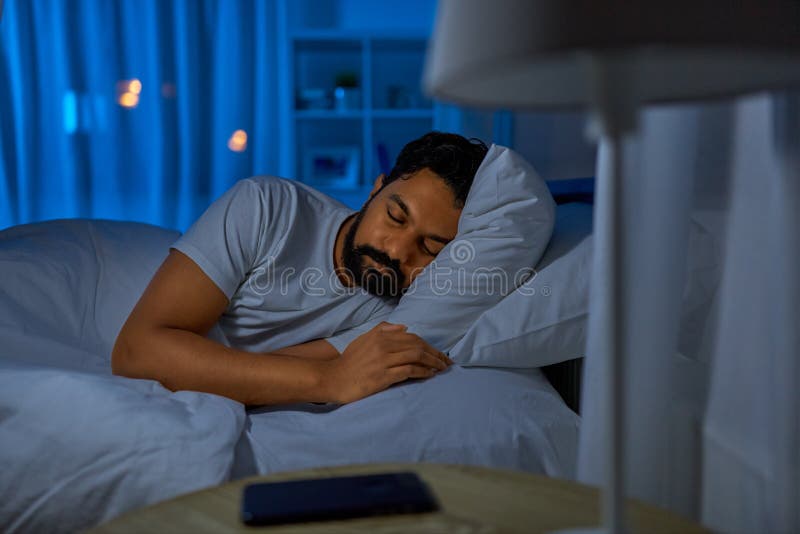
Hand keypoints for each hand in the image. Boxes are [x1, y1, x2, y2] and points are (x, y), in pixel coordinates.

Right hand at [322, 322, 452, 403]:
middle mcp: (383, 345)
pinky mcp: (384, 376)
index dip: (428, 345)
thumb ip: (382, 330)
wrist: (334, 378)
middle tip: (446, 361)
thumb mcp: (363, 339)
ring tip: (442, 368)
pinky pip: (409, 371)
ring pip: (416, 357)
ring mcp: (384, 360)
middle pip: (417, 346)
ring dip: (433, 362)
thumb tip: (403, 327)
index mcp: (380, 335)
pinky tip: (430, 375)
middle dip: (435, 353)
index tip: (438, 353)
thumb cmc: (350, 361)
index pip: (412, 337)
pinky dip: (423, 372)